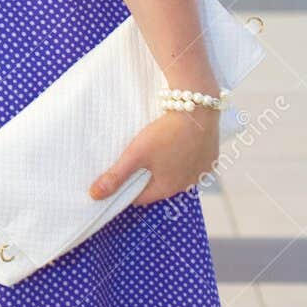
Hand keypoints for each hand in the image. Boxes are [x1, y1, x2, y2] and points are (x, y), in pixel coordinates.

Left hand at [88, 106, 220, 206]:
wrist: (197, 109)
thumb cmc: (166, 133)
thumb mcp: (136, 154)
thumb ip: (116, 176)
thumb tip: (95, 195)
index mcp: (168, 188)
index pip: (141, 197)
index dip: (127, 188)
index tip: (119, 175)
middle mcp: (187, 185)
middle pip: (160, 186)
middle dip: (147, 177)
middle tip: (136, 159)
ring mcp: (201, 171)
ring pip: (177, 174)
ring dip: (166, 167)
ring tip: (156, 150)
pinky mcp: (211, 157)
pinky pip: (193, 163)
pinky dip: (183, 157)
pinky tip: (176, 143)